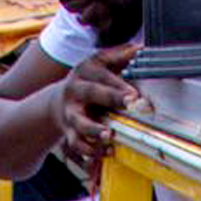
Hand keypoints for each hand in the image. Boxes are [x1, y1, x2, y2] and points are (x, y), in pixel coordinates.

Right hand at [56, 46, 140, 168]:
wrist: (59, 102)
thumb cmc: (88, 82)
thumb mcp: (99, 64)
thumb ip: (119, 56)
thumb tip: (141, 47)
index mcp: (85, 71)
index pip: (102, 74)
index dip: (119, 82)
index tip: (135, 92)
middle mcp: (75, 90)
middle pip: (91, 92)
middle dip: (111, 97)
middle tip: (130, 102)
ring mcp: (71, 112)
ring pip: (79, 122)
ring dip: (93, 130)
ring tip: (107, 136)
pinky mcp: (69, 131)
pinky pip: (76, 143)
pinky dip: (88, 151)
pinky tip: (104, 153)